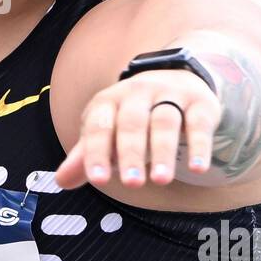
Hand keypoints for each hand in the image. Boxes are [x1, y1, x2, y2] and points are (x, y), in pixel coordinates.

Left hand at [53, 69, 221, 188]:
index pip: (99, 126)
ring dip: (162, 151)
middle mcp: (137, 93)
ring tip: (161, 180)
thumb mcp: (107, 130)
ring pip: (164, 121)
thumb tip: (61, 181)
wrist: (175, 78)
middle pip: (132, 122)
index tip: (98, 180)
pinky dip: (199, 145)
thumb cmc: (132, 115)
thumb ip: (87, 155)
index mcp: (109, 100)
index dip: (97, 152)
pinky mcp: (199, 102)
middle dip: (131, 153)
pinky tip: (197, 167)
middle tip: (132, 183)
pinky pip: (198, 122)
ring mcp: (170, 94)